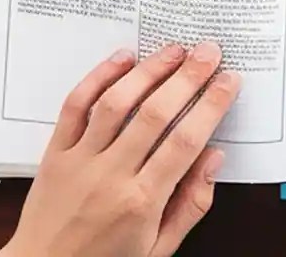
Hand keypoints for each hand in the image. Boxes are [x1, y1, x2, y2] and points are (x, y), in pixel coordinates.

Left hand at [0, 42, 240, 256]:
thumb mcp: (159, 248)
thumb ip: (190, 204)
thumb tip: (214, 159)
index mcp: (142, 202)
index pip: (185, 142)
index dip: (211, 107)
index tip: (229, 82)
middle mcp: (111, 176)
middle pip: (155, 115)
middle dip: (187, 78)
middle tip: (209, 53)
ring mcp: (80, 160)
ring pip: (116, 103)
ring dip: (148, 71)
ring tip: (173, 50)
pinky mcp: (56, 152)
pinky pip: (75, 106)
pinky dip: (98, 78)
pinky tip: (122, 60)